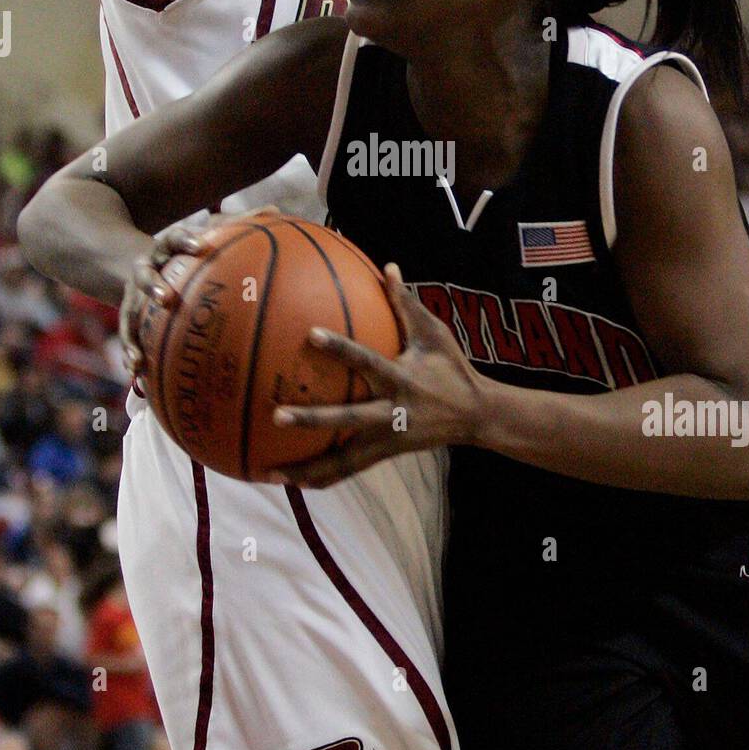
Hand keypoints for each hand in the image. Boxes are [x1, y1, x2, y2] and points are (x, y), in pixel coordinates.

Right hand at [118, 207, 279, 377]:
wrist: (145, 260)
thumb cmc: (190, 249)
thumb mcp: (208, 234)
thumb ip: (238, 224)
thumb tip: (274, 210)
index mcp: (168, 245)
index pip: (175, 237)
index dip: (186, 240)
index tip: (200, 246)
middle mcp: (148, 266)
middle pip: (145, 273)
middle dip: (152, 285)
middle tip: (166, 297)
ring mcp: (134, 292)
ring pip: (129, 310)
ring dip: (132, 330)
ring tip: (138, 352)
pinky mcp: (129, 314)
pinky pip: (128, 334)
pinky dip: (130, 350)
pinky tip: (135, 369)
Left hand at [265, 263, 487, 487]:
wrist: (477, 415)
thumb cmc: (452, 368)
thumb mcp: (435, 333)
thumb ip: (407, 303)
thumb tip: (387, 267)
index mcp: (401, 379)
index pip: (366, 361)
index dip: (340, 348)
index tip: (310, 334)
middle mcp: (392, 412)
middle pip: (347, 419)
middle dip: (313, 420)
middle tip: (276, 416)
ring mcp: (388, 438)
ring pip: (344, 460)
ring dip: (308, 466)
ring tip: (270, 472)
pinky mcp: (385, 454)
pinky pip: (349, 469)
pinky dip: (322, 476)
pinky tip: (293, 482)